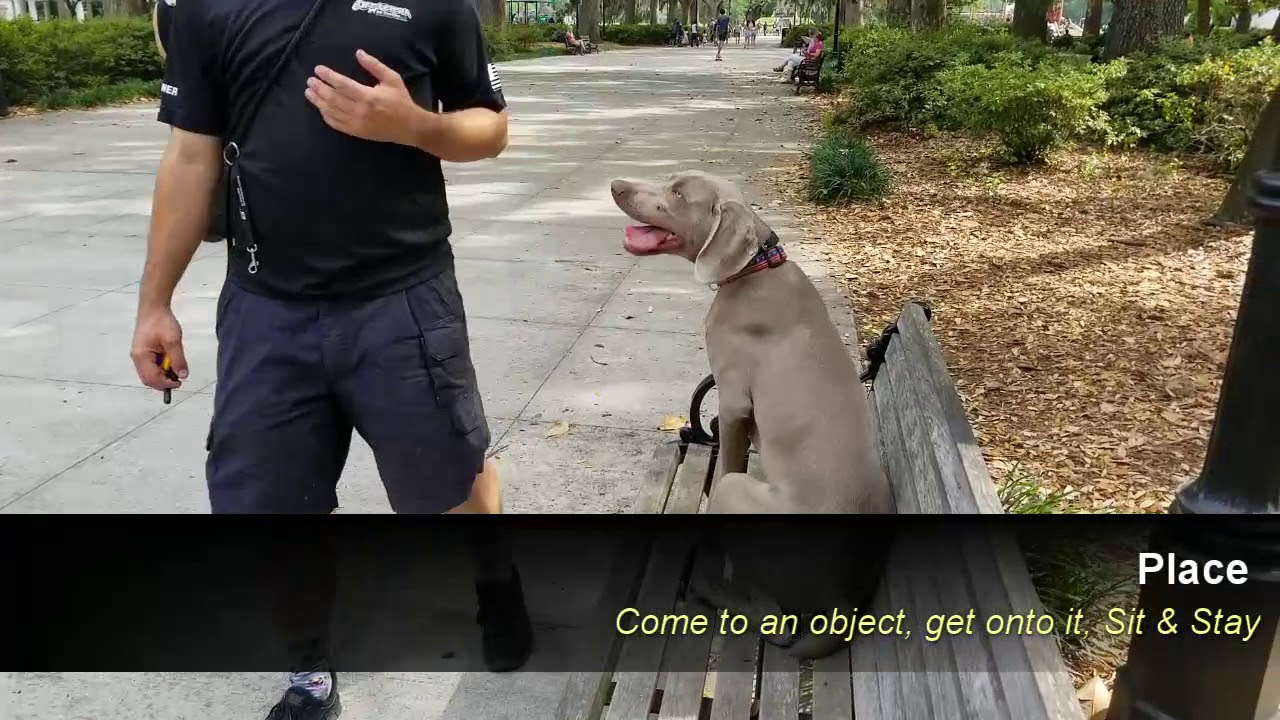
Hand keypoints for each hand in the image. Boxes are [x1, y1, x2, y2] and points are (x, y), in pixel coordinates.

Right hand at [131, 305, 187, 391]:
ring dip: (163, 374)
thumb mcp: (173, 341)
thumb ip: (178, 360)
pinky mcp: (144, 351)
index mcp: (141, 356)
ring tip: (175, 366)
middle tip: (178, 378)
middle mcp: (137, 358)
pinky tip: (170, 360)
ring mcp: (139, 355)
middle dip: (163, 381)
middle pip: (149, 378)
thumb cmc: (162, 322)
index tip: (179, 382)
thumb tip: (182, 375)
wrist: (154, 307)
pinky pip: (151, 365)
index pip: (151, 378)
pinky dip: (161, 367)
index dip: (165, 384)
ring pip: (150, 373)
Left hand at [305, 50, 420, 145]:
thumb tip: (358, 53)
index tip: (318, 69)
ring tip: (309, 92)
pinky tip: (320, 108)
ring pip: (331, 111)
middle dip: (319, 88)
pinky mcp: (356, 132)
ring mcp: (356, 123)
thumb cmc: (401, 101)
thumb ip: (374, 66)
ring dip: (318, 101)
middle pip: (333, 98)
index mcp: (368, 96)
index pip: (342, 84)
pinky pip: (336, 124)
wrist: (410, 127)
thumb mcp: (392, 79)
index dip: (328, 76)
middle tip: (310, 81)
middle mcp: (359, 110)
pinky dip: (326, 116)